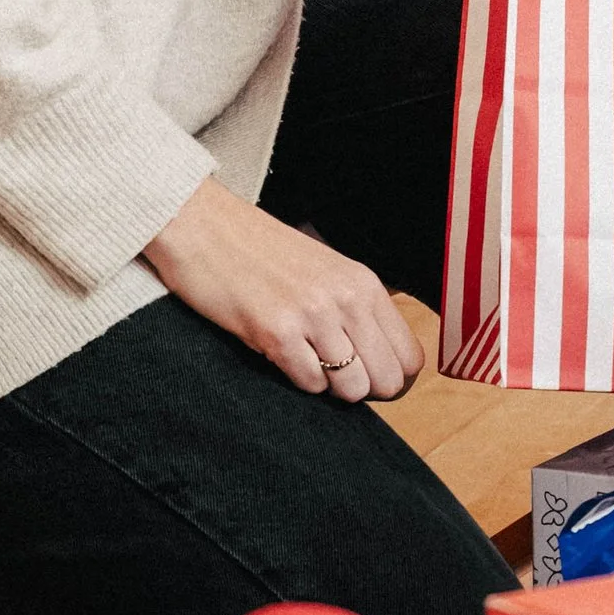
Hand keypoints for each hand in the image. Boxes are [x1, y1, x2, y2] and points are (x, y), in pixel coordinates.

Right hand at [143, 178, 422, 401]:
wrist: (202, 226)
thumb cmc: (258, 251)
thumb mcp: (325, 270)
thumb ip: (355, 310)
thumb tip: (380, 363)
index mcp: (364, 282)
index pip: (411, 356)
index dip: (393, 377)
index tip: (368, 375)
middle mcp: (346, 297)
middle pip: (389, 379)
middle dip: (364, 388)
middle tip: (333, 373)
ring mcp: (313, 314)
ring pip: (352, 388)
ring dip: (329, 386)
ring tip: (304, 358)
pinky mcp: (277, 330)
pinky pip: (310, 384)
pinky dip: (298, 379)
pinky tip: (280, 353)